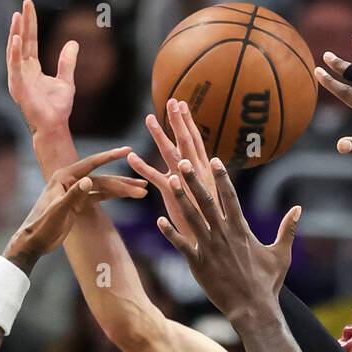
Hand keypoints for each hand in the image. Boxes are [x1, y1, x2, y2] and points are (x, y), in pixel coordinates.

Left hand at [2, 148, 146, 270]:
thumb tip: (89, 180)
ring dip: (121, 190)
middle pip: (102, 178)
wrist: (34, 240)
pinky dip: (112, 197)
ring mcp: (75, 191)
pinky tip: (126, 196)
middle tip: (143, 185)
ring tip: (141, 192)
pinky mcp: (77, 203)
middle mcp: (71, 180)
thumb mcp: (58, 210)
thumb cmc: (42, 224)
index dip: (110, 157)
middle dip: (123, 182)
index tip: (127, 150)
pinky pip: (99, 197)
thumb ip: (73, 194)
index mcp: (64, 177)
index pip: (92, 164)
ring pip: (103, 188)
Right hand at [7, 0, 75, 138]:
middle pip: (22, 41)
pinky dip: (14, 53)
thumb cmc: (58, 108)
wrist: (55, 126)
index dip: (30, 24)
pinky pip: (14, 67)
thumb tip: (73, 42)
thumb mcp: (66, 81)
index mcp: (32, 68)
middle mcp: (22, 70)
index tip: (28, 6)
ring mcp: (18, 78)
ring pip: (15, 51)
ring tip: (17, 17)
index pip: (30, 41)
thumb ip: (67, 62)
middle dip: (23, 23)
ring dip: (15, 33)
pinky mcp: (17, 87)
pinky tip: (15, 39)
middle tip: (25, 3)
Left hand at [128, 99, 222, 241]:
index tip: (182, 104)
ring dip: (160, 136)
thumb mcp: (214, 204)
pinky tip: (132, 157)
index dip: (189, 123)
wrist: (219, 250)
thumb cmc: (218, 231)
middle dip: (179, 121)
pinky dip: (144, 169)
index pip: (198, 144)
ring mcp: (188, 188)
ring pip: (172, 156)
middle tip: (171, 100)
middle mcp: (199, 177)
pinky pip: (157, 181)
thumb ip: (206, 188)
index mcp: (208, 176)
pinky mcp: (175, 201)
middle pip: (188, 144)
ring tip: (148, 118)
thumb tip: (200, 180)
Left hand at [157, 159, 299, 321]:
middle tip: (182, 162)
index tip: (214, 160)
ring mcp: (209, 249)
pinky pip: (182, 245)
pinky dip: (171, 233)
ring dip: (180, 199)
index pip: (230, 197)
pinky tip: (160, 220)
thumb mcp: (281, 254)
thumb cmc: (268, 284)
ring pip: (191, 218)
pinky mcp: (198, 264)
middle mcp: (224, 235)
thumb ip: (288, 229)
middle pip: (206, 201)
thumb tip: (299, 209)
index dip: (222, 177)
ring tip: (169, 181)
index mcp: (242, 230)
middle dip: (194, 180)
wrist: (253, 309)